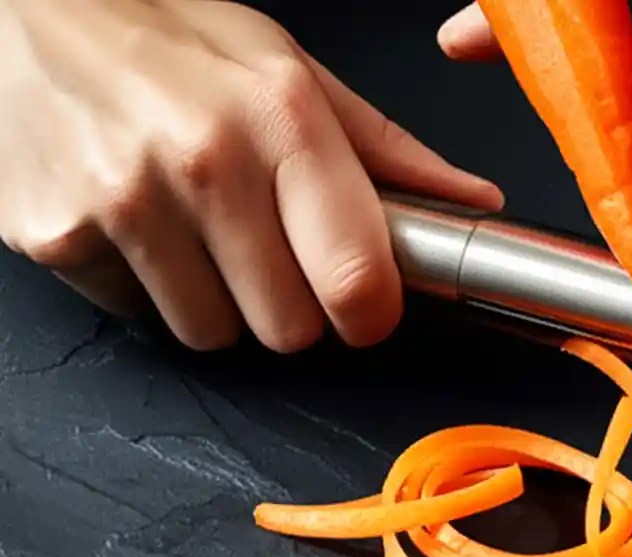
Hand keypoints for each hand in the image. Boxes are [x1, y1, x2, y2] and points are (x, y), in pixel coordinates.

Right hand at [0, 0, 503, 351]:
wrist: (27, 9)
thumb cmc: (170, 35)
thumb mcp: (291, 70)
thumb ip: (387, 151)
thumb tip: (472, 201)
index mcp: (281, 119)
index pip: (357, 278)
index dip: (371, 312)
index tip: (365, 304)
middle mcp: (204, 164)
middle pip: (289, 328)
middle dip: (290, 304)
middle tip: (267, 247)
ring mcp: (122, 204)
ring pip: (213, 334)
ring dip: (217, 301)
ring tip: (197, 228)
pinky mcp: (54, 237)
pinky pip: (137, 315)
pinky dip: (146, 286)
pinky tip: (139, 223)